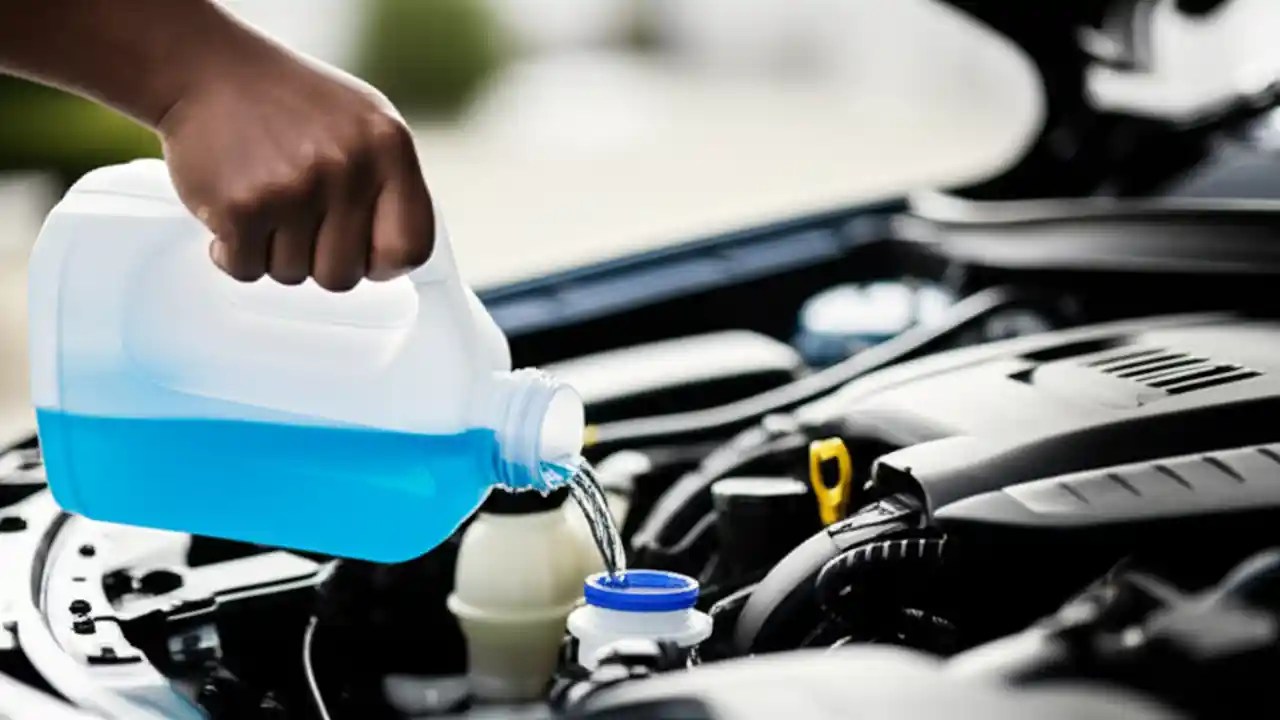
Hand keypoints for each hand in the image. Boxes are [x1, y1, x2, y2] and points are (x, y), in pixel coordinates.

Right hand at [158, 47, 433, 290]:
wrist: (204, 68)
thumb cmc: (289, 103)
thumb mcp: (362, 123)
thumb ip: (387, 184)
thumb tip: (396, 259)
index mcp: (388, 146)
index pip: (410, 247)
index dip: (382, 263)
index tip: (360, 253)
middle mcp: (348, 167)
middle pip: (344, 275)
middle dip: (317, 261)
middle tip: (295, 222)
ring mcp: (295, 188)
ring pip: (292, 275)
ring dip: (272, 252)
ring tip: (262, 202)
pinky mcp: (241, 207)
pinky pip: (246, 270)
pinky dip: (232, 254)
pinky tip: (231, 214)